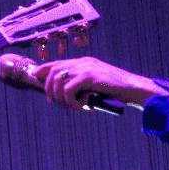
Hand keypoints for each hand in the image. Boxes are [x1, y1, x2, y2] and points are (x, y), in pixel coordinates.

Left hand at [31, 56, 164, 109]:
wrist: (133, 88)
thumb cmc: (116, 90)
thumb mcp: (96, 85)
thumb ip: (82, 85)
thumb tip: (65, 94)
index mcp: (84, 62)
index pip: (57, 63)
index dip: (43, 70)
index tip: (35, 77)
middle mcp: (83, 62)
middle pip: (53, 70)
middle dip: (48, 88)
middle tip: (53, 102)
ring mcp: (86, 68)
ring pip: (58, 80)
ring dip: (60, 97)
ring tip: (71, 107)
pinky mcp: (89, 76)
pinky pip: (68, 89)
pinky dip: (70, 101)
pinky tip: (80, 107)